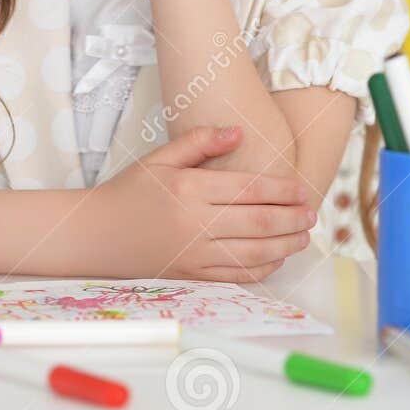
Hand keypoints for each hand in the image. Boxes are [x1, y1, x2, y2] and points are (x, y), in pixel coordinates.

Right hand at [85, 125, 314, 281]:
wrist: (96, 234)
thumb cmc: (129, 191)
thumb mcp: (160, 158)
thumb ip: (200, 142)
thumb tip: (238, 132)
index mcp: (189, 190)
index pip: (249, 190)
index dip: (282, 191)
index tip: (302, 191)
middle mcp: (194, 223)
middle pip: (258, 222)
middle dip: (292, 219)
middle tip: (312, 214)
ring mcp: (193, 253)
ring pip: (253, 252)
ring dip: (285, 246)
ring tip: (303, 237)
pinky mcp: (191, 275)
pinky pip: (235, 276)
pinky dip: (261, 269)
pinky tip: (276, 259)